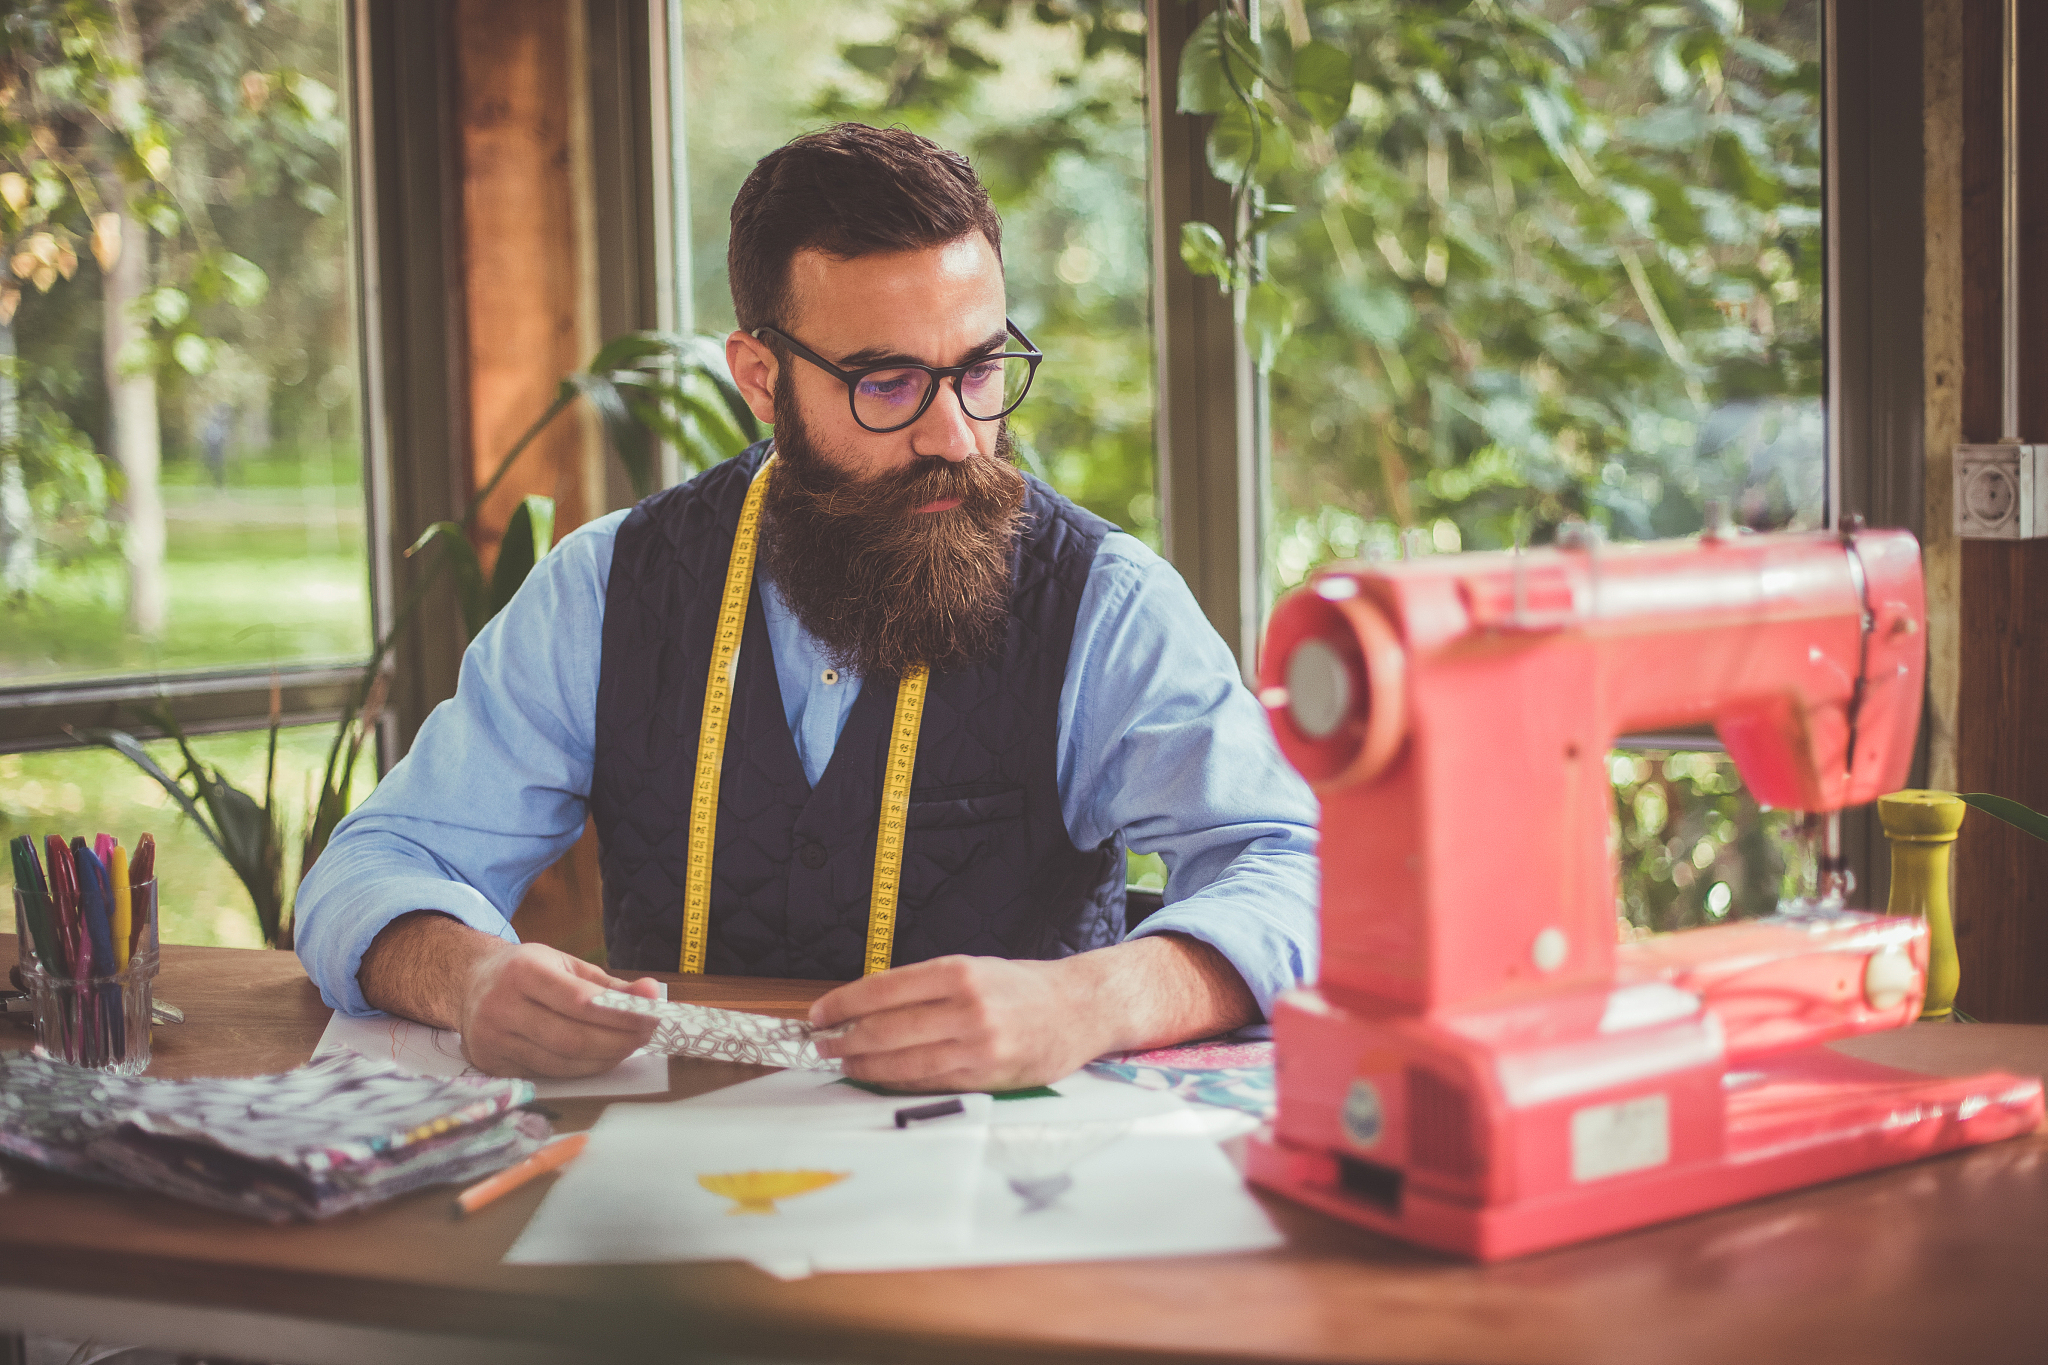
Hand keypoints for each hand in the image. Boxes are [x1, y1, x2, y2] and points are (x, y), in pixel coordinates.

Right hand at [455, 941, 660, 1079]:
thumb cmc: (525, 971)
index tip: (653, 1017)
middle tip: (647, 1036)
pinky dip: (581, 1068)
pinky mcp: (492, 1065)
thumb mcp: (563, 964)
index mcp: (522, 972)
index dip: (621, 1014)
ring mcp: (493, 1040)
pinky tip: (599, 1057)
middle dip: (618, 1042)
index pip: (580, 1001)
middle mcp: (502, 1007)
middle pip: (572, 1039)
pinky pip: (548, 1074)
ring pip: (562, 1063)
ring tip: (627, 1046)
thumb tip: (653, 994)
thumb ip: (608, 984)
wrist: (468, 983)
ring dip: (604, 1059)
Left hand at [808, 954, 1108, 1093]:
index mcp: (959, 972)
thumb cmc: (1023, 988)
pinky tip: (877, 1078)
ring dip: (863, 1065)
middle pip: (886, 1029)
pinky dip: (896, 1082)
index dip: (843, 1004)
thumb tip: (868, 1005)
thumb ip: (925, 986)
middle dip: (844, 1039)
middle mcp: (967, 1007)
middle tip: (820, 1044)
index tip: (819, 1014)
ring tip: (841, 1063)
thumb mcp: (974, 968)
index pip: (883, 989)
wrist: (1080, 1009)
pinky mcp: (985, 1075)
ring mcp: (977, 1045)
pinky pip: (928, 1082)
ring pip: (902, 1061)